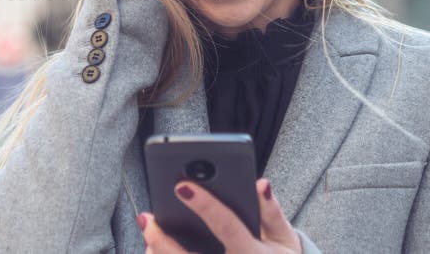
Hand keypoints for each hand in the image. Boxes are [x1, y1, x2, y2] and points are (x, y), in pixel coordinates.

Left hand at [139, 179, 301, 253]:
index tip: (181, 186)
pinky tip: (154, 249)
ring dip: (158, 253)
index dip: (205, 205)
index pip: (226, 227)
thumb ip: (271, 212)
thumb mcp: (284, 239)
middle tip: (145, 218)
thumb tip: (260, 183)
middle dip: (162, 239)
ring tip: (147, 233)